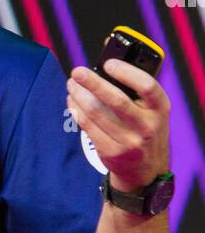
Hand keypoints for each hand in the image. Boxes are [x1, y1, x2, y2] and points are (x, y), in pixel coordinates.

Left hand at [66, 58, 170, 192]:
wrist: (146, 169)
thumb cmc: (145, 128)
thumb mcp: (152, 110)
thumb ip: (135, 90)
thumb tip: (104, 64)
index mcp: (160, 108)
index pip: (147, 86)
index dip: (126, 72)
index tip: (108, 64)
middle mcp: (147, 126)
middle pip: (117, 100)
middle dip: (93, 83)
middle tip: (77, 72)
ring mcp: (129, 141)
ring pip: (96, 114)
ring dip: (79, 96)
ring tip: (72, 85)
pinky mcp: (111, 152)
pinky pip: (88, 127)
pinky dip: (76, 111)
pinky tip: (73, 102)